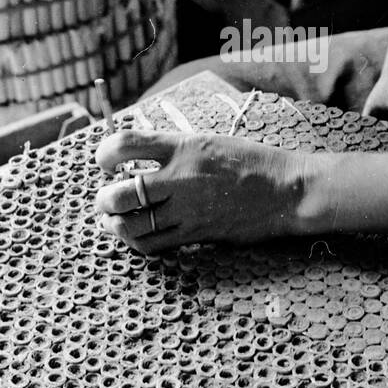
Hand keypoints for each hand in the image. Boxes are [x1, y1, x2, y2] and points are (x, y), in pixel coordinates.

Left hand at [93, 130, 307, 253]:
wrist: (284, 190)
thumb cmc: (247, 161)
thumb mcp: (207, 141)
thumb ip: (171, 148)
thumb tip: (134, 154)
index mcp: (182, 147)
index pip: (125, 144)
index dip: (104, 154)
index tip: (106, 161)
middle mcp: (180, 178)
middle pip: (120, 194)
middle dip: (103, 199)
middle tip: (106, 197)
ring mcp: (188, 210)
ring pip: (131, 226)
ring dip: (115, 224)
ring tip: (115, 220)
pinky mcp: (196, 234)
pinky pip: (154, 245)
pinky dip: (138, 242)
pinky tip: (139, 234)